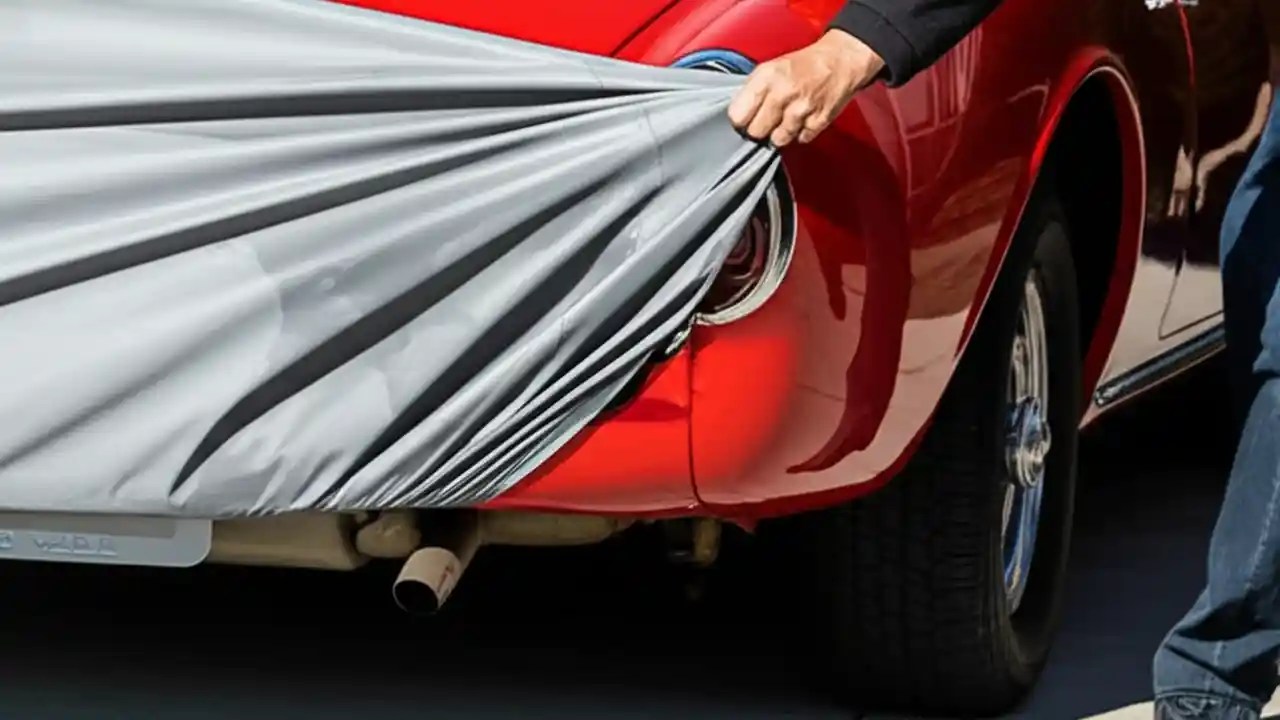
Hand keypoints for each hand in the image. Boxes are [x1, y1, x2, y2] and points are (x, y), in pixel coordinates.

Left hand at [727, 30, 884, 146]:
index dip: (740, 119)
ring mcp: (801, 110)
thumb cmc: (803, 65)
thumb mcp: (771, 67)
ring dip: (780, 133)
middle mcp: (782, 93)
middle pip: (755, 132)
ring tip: (786, 118)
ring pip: (777, 140)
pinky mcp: (818, 122)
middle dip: (759, 129)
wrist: (840, 60)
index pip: (737, 115)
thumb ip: (752, 91)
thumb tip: (738, 115)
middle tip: (767, 119)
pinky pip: (800, 139)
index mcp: (766, 77)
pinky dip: (800, 133)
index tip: (746, 118)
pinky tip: (803, 118)